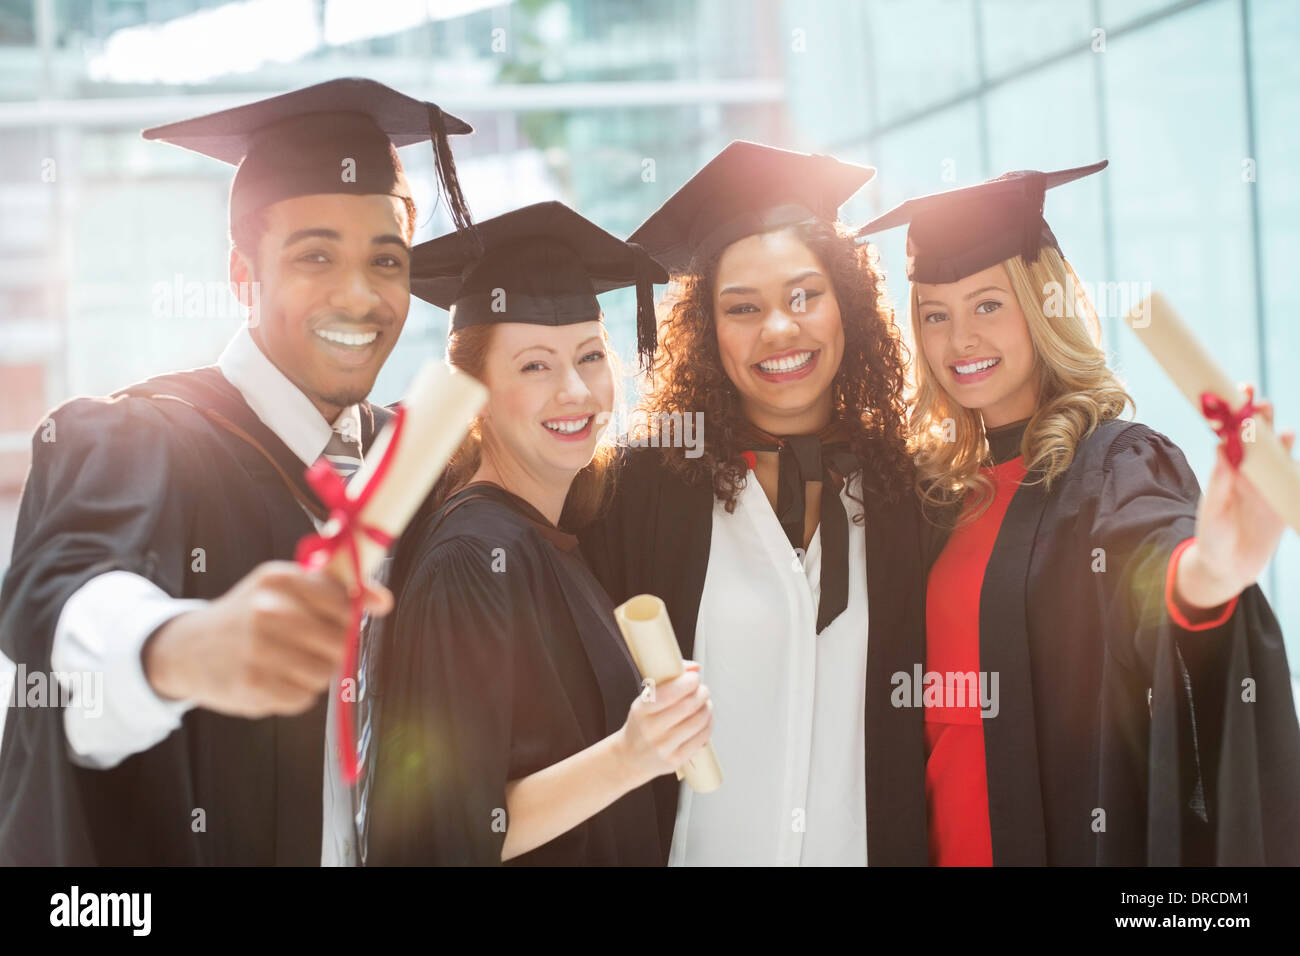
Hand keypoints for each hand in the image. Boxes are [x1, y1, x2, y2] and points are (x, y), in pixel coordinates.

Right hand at [142, 561, 392, 717]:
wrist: (188, 648)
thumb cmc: (250, 614)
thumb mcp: (285, 587)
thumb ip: (337, 589)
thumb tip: (385, 602)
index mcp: (278, 578)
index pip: (342, 601)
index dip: (348, 615)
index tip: (340, 619)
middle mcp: (266, 610)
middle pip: (339, 640)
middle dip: (334, 647)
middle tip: (312, 645)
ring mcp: (258, 649)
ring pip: (325, 672)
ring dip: (316, 672)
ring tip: (290, 662)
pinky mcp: (252, 685)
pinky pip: (304, 698)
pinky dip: (296, 693)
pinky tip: (275, 678)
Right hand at [616, 660, 712, 787]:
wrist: (631, 757)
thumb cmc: (643, 723)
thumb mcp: (646, 699)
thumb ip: (668, 678)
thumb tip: (695, 668)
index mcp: (641, 710)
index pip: (668, 694)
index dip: (687, 683)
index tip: (694, 678)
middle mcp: (651, 730)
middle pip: (688, 706)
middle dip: (702, 693)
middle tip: (703, 690)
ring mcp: (664, 747)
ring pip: (698, 721)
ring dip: (707, 707)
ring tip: (705, 703)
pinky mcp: (676, 760)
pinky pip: (702, 738)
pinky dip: (708, 724)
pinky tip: (705, 719)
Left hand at [1180, 398, 1295, 608]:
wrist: (1227, 569)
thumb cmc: (1213, 537)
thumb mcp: (1213, 509)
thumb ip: (1220, 482)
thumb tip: (1221, 448)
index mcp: (1228, 469)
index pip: (1233, 433)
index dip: (1238, 411)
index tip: (1241, 390)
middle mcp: (1250, 473)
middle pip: (1259, 439)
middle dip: (1262, 419)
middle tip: (1262, 404)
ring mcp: (1269, 488)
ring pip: (1279, 458)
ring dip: (1281, 444)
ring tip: (1282, 435)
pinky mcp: (1284, 504)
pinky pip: (1294, 483)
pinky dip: (1298, 471)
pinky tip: (1296, 463)